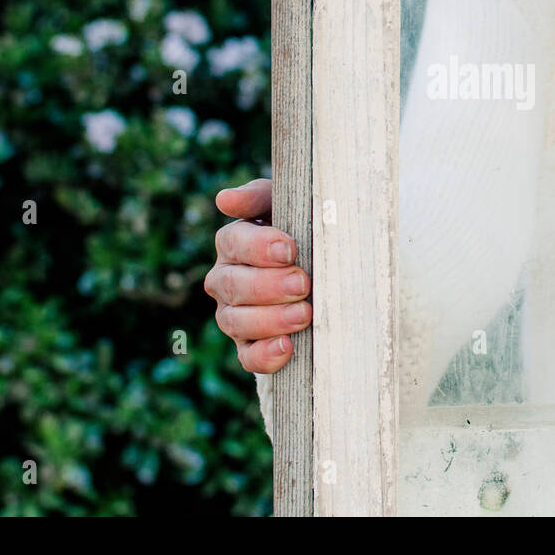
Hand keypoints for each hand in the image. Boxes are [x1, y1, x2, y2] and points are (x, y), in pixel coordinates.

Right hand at [204, 178, 310, 372]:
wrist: (329, 264)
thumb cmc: (304, 228)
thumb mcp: (285, 204)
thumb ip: (257, 197)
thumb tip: (225, 200)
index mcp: (233, 243)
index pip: (233, 243)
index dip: (258, 247)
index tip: (289, 249)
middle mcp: (226, 280)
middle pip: (232, 285)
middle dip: (268, 285)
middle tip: (302, 283)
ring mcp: (235, 315)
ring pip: (236, 322)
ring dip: (270, 319)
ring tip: (304, 314)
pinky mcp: (250, 346)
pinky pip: (248, 357)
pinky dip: (264, 356)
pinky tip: (287, 347)